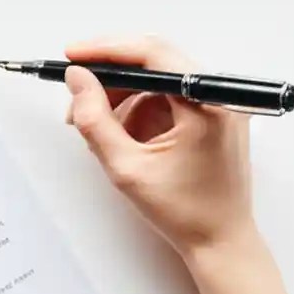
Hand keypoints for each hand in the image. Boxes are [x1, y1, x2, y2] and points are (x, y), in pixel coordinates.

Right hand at [63, 37, 255, 259]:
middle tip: (78, 96)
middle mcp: (219, 96)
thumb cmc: (183, 212)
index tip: (72, 57)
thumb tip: (77, 80)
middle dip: (110, 78)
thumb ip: (95, 120)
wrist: (221, 243)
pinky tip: (123, 137)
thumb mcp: (126, 168)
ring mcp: (219, 105)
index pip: (151, 54)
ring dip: (123, 98)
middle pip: (153, 62)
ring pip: (156, 81)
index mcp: (207, 104)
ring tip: (99, 130)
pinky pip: (167, 98)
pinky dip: (140, 111)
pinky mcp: (213, 116)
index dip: (106, 50)